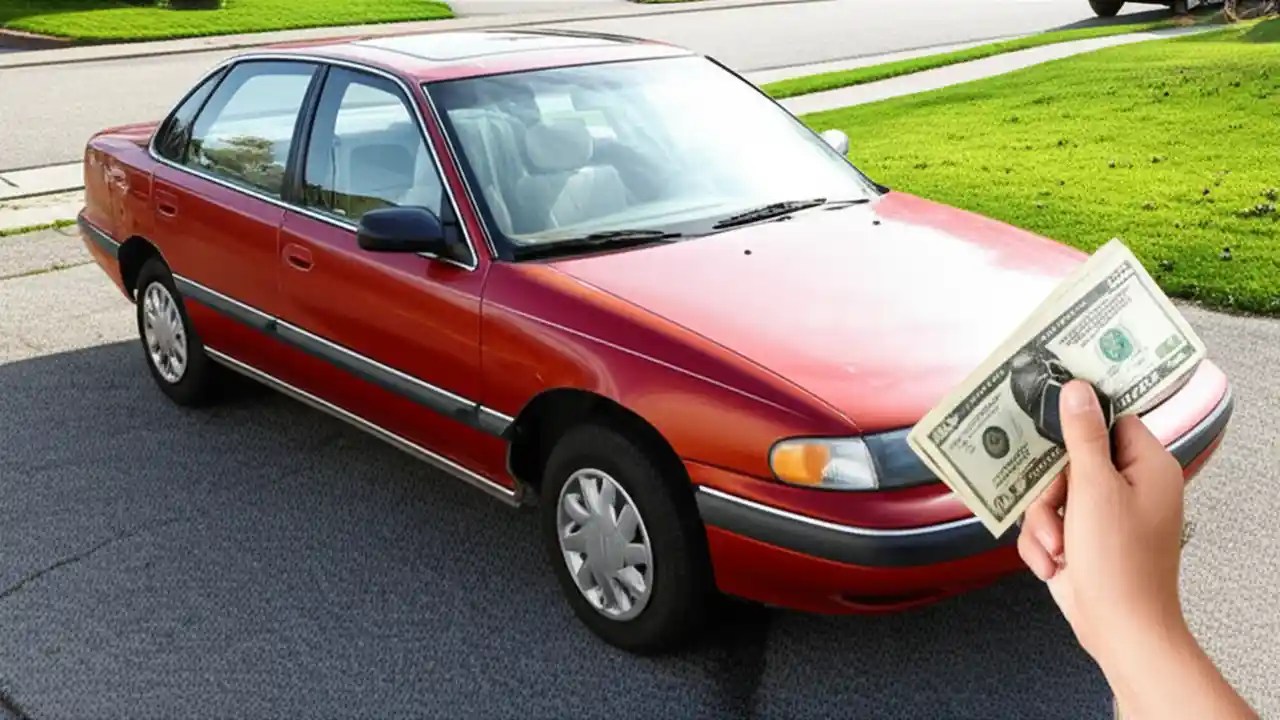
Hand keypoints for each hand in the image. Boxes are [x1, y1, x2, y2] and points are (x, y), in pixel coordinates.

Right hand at [1017, 380, 1187, 668]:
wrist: (1119, 630)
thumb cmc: (1118, 561)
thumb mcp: (1094, 489)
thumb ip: (1081, 436)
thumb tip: (1075, 389)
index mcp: (1147, 466)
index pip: (1110, 420)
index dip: (1078, 417)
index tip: (1044, 409)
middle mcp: (1129, 486)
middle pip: (1069, 458)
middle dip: (1049, 489)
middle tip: (1050, 506)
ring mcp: (1105, 515)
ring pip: (1051, 494)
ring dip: (1042, 521)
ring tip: (1055, 546)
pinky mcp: (1083, 539)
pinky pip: (1048, 523)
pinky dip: (1043, 543)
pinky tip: (1053, 563)